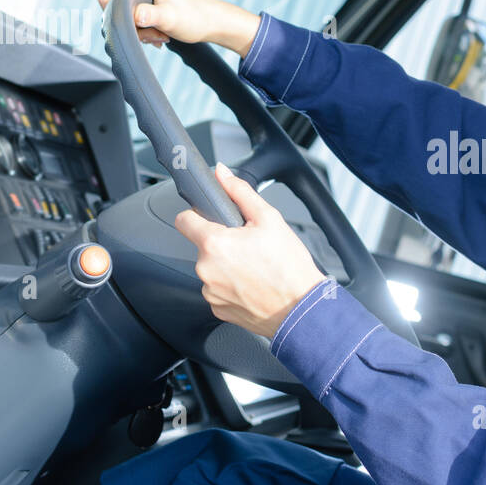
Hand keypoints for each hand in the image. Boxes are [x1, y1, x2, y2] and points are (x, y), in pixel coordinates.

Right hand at [97, 0, 260, 55]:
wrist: (215, 21)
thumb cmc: (196, 18)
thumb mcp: (170, 19)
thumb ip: (148, 16)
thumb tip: (131, 16)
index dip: (116, 16)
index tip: (138, 29)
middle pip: (115, 4)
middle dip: (131, 25)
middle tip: (154, 34)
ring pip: (125, 12)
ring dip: (140, 29)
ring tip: (161, 34)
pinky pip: (135, 13)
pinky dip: (145, 27)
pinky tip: (160, 32)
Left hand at [174, 162, 328, 339]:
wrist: (301, 310)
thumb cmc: (289, 268)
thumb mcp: (269, 219)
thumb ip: (240, 192)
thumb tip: (222, 174)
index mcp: (214, 244)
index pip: (184, 220)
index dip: (197, 215)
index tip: (210, 218)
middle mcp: (206, 270)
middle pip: (203, 246)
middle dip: (222, 243)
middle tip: (250, 247)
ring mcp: (210, 293)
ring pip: (211, 269)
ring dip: (226, 266)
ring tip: (255, 268)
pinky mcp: (218, 309)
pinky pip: (218, 291)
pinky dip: (232, 287)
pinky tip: (253, 285)